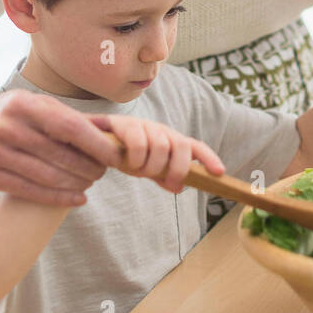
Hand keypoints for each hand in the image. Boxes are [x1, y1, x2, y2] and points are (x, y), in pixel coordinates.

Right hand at [0, 89, 124, 205]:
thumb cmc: (9, 114)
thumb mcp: (35, 104)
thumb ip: (67, 117)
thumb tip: (108, 131)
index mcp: (24, 104)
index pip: (69, 127)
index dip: (96, 144)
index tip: (115, 156)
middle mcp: (6, 126)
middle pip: (60, 155)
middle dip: (89, 167)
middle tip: (104, 172)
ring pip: (47, 176)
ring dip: (77, 183)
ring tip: (91, 183)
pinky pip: (30, 191)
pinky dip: (58, 198)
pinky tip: (77, 199)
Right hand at [89, 114, 224, 193]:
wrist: (93, 139)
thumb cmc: (124, 154)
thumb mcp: (147, 169)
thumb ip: (163, 177)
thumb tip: (179, 188)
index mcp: (170, 141)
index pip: (194, 147)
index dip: (208, 158)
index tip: (219, 173)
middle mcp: (160, 131)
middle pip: (181, 146)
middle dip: (178, 168)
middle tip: (166, 181)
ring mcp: (144, 126)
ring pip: (161, 146)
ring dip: (151, 165)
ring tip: (137, 170)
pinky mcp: (124, 124)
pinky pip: (138, 142)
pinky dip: (135, 157)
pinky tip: (124, 163)